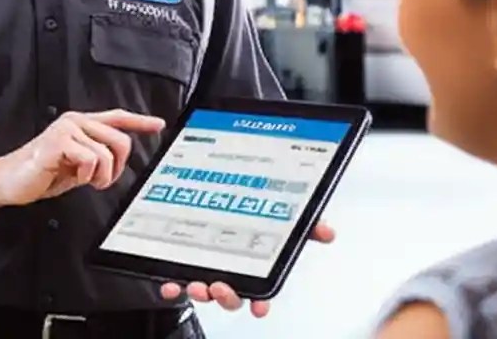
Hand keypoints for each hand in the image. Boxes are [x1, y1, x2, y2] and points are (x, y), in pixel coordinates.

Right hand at [0, 109, 165, 205]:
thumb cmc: (41, 173)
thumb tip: (116, 162)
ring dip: (101, 176)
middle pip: (120, 140)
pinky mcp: (58, 141)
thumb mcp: (77, 165)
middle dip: (117, 167)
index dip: (140, 121)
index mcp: (80, 124)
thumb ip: (95, 157)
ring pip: (107, 154)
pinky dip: (86, 175)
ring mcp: (66, 129)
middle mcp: (75, 122)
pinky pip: (90, 159)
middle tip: (101, 180)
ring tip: (84, 180)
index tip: (158, 124)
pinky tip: (72, 176)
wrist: (10, 180)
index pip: (116, 118)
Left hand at [159, 221, 335, 316]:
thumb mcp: (279, 210)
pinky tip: (169, 284)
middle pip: (229, 293)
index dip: (261, 302)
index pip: (260, 289)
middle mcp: (227, 268)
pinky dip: (171, 285)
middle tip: (220, 287)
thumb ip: (302, 221)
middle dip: (226, 296)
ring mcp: (202, 266)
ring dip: (199, 292)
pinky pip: (175, 279)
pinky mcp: (179, 261)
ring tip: (196, 285)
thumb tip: (327, 231)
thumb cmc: (243, 205)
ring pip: (202, 289)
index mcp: (252, 261)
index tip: (259, 309)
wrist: (203, 188)